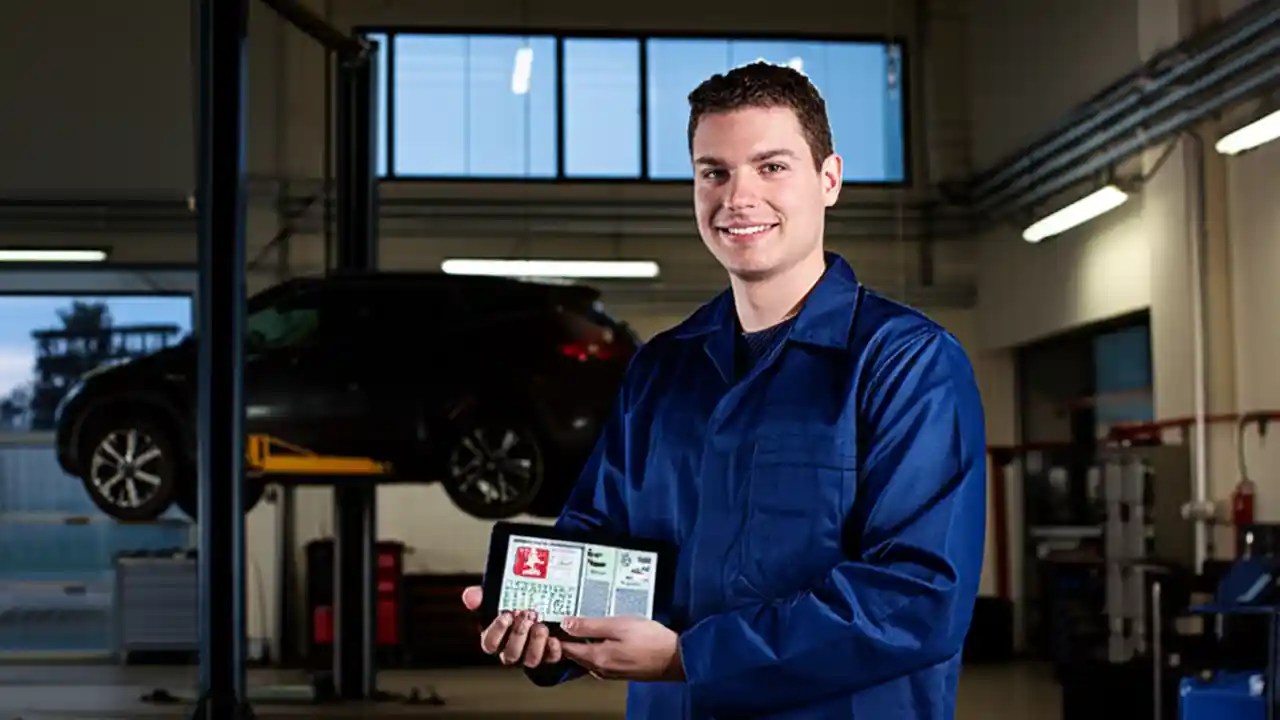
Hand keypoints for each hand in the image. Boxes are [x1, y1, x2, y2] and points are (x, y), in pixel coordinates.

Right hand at [461, 585, 563, 667]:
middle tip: (527, 615)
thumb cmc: (515, 605)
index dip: (497, 631)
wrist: (545, 607)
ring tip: (540, 625)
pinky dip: (553, 649)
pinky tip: (554, 637)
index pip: (489, 644)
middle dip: (519, 634)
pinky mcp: (550, 656)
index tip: (506, 614)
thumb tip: (469, 596)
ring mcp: (530, 655)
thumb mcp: (498, 597)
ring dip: (536, 642)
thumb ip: (482, 596)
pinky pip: (551, 659)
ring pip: (530, 660)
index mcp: (497, 639)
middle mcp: (512, 650)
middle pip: (510, 654)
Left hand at [558, 615, 684, 681]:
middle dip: (567, 640)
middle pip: (575, 655)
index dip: (557, 635)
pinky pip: (599, 660)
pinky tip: (601, 637)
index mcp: (597, 657)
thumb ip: (590, 626)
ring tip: (581, 626)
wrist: (676, 658)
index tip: (552, 621)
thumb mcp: (618, 625)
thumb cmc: (650, 639)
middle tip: (564, 620)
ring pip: (587, 658)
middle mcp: (600, 669)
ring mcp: (611, 673)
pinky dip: (594, 649)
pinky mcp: (621, 671)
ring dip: (581, 644)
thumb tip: (565, 624)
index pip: (566, 649)